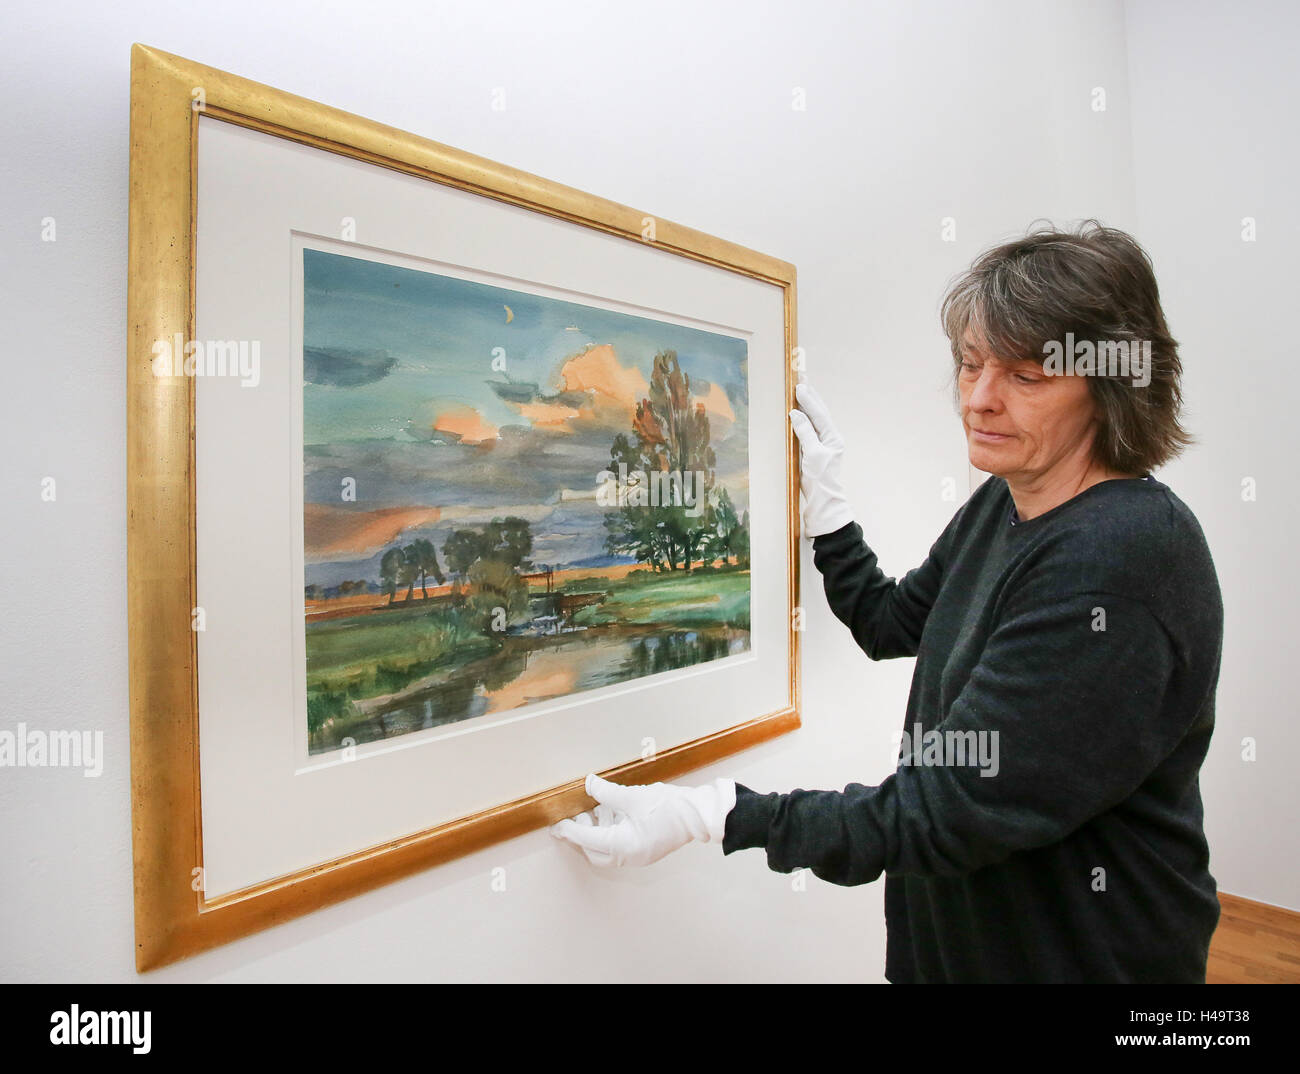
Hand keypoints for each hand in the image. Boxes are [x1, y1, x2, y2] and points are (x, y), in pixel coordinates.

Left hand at [549, 773, 736, 866]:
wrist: (700, 815)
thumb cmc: (671, 807)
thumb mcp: (634, 796)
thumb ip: (607, 793)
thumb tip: (589, 784)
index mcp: (623, 846)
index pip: (587, 839)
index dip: (570, 830)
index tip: (556, 824)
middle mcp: (629, 856)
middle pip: (594, 852)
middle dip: (582, 835)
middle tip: (576, 816)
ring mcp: (638, 856)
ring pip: (607, 850)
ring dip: (597, 833)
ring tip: (595, 811)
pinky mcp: (645, 850)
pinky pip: (620, 846)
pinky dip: (611, 833)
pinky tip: (612, 813)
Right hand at [788, 378, 855, 536]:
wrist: (822, 502)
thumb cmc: (820, 479)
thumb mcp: (813, 454)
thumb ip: (805, 432)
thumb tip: (796, 414)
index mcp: (833, 438)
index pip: (819, 414)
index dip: (809, 399)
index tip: (799, 386)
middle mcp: (829, 439)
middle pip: (819, 413)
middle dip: (810, 396)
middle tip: (801, 379)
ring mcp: (822, 445)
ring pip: (814, 419)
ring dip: (807, 404)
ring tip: (800, 390)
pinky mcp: (813, 452)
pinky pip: (808, 429)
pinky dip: (803, 418)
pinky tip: (797, 413)